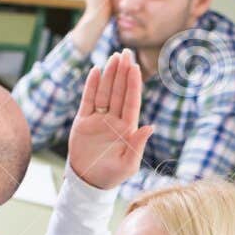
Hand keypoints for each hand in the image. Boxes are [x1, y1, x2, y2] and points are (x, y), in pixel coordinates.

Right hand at [66, 50, 154, 189]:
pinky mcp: (84, 121)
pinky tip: (96, 71)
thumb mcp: (129, 164)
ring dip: (109, 75)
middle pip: (119, 92)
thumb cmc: (112, 176)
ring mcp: (99, 119)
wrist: (89, 181)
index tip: (135, 67)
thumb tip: (150, 126)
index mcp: (127, 128)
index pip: (131, 102)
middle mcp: (114, 120)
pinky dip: (91, 86)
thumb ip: (139, 144)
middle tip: (126, 52)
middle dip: (123, 73)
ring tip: (113, 57)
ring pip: (105, 92)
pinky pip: (88, 100)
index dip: (133, 84)